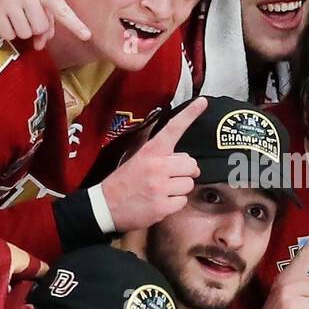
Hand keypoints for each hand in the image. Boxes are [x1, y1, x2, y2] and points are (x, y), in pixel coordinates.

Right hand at [99, 97, 205, 231]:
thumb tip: (191, 163)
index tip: (203, 102)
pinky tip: (159, 202)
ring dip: (179, 189)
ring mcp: (160, 187)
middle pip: (191, 165)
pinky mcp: (162, 206)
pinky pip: (182, 201)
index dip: (189, 115)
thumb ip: (163, 157)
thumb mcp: (139, 160)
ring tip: (162, 191)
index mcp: (150, 152)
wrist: (105, 206)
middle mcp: (157, 167)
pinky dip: (174, 204)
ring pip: (189, 184)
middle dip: (185, 172)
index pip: (173, 129)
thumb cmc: (124, 182)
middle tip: (169, 177)